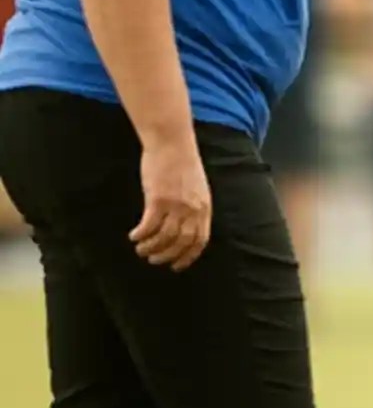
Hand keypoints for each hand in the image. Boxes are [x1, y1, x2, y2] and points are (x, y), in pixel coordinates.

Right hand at [129, 133, 210, 271]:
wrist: (172, 142)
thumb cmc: (182, 164)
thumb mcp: (198, 189)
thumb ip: (195, 208)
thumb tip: (187, 226)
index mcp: (204, 208)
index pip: (200, 241)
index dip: (188, 256)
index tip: (176, 266)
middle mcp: (192, 210)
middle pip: (181, 242)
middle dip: (167, 255)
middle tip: (154, 260)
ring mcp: (176, 205)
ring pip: (164, 236)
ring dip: (151, 247)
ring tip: (141, 250)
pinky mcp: (158, 199)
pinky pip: (149, 225)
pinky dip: (141, 234)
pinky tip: (134, 236)